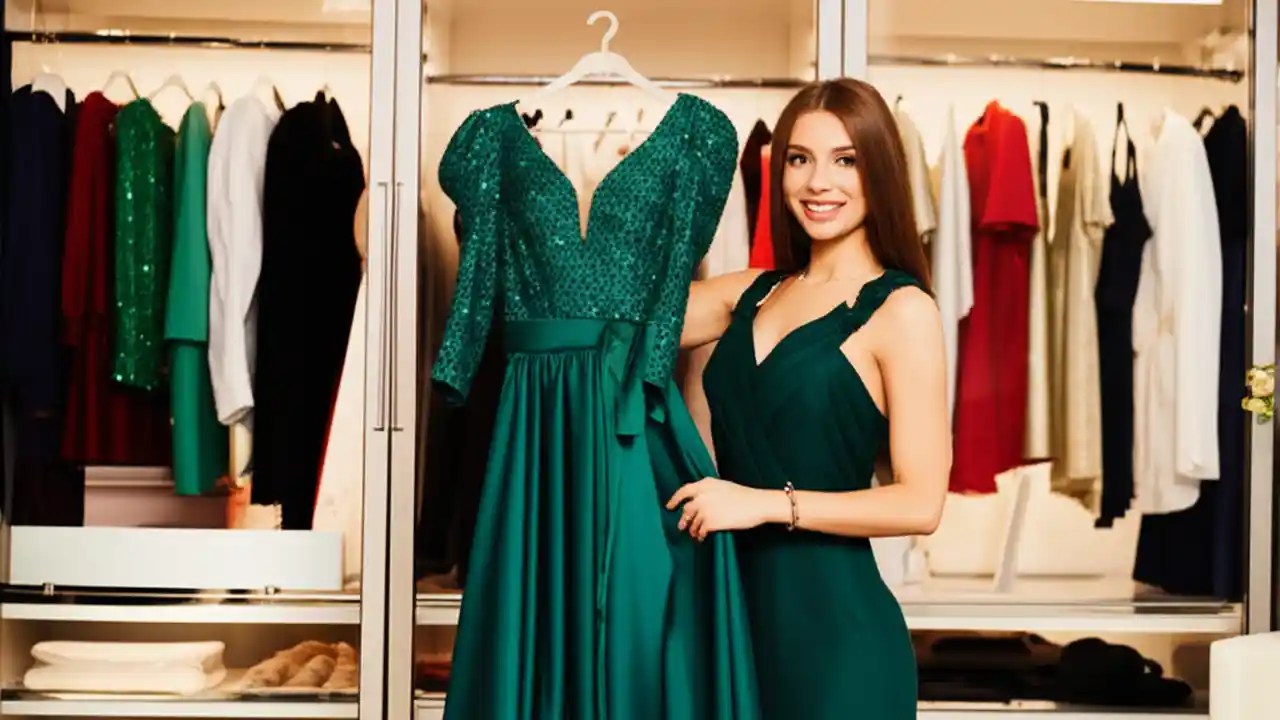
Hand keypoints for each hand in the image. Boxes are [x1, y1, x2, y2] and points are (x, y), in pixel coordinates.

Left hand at [666, 478, 780, 540]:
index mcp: (705, 484)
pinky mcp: (710, 522)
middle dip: (683, 519)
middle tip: (681, 526)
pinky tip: (702, 538)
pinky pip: (700, 531)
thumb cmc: (744, 496)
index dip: (674, 499)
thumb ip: (708, 491)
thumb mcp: (723, 486)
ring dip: (692, 529)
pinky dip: (699, 535)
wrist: (757, 504)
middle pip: (686, 509)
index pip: (683, 491)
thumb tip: (697, 501)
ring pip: (692, 522)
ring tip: (695, 534)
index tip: (669, 506)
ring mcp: (705, 509)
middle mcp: (701, 495)